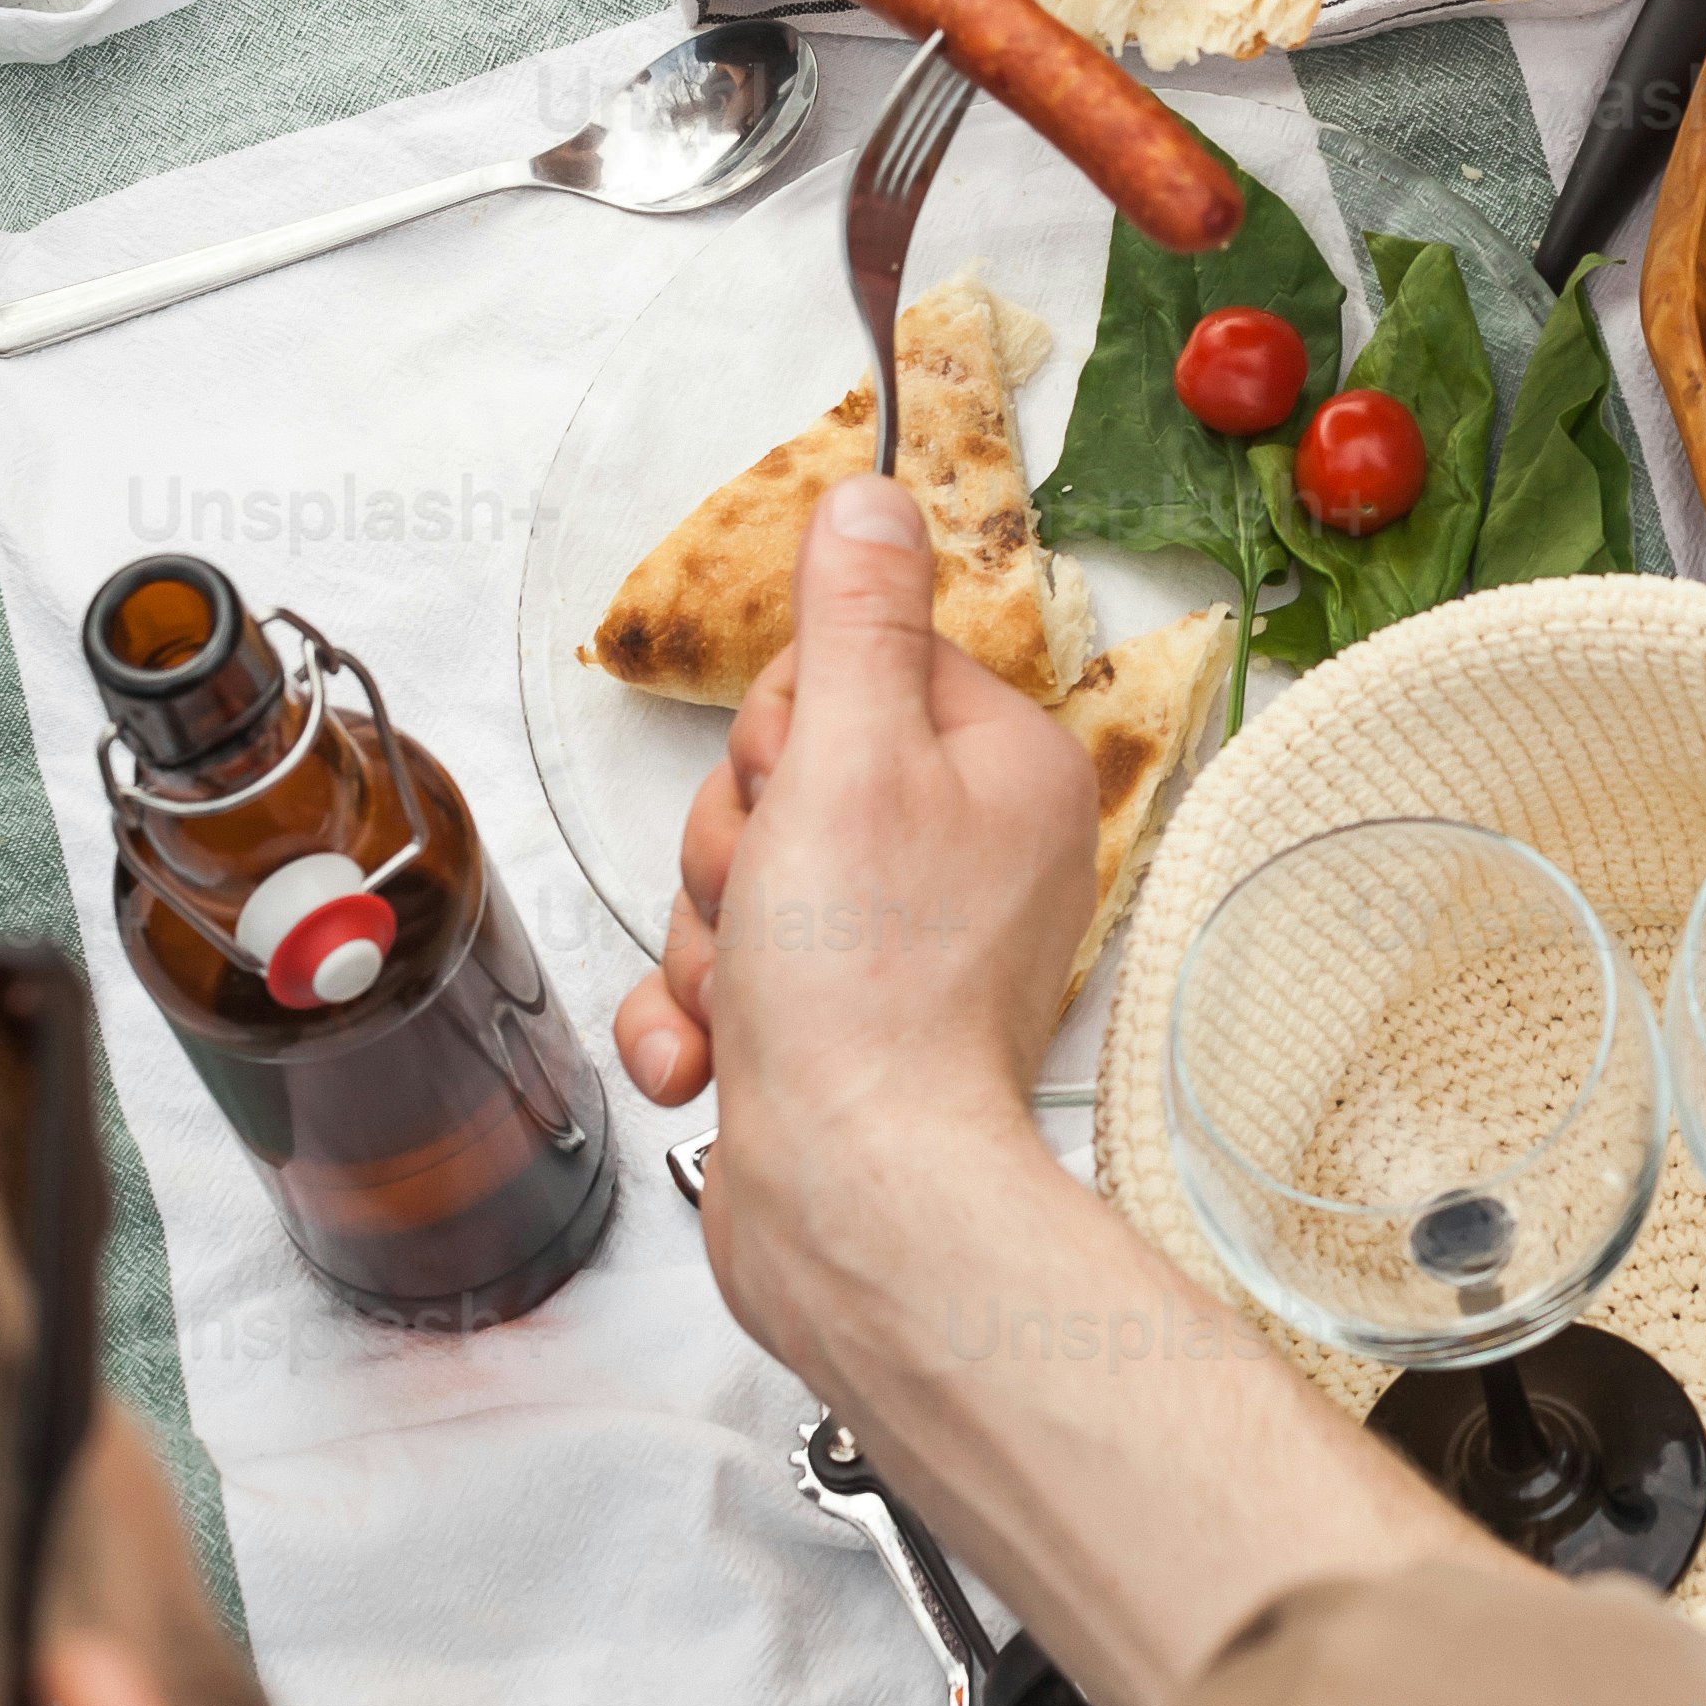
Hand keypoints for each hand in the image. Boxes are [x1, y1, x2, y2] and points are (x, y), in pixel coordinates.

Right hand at [612, 482, 1095, 1388]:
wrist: (856, 1206)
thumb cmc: (865, 991)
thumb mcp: (849, 756)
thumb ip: (854, 620)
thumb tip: (871, 499)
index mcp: (1006, 772)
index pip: (865, 670)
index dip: (795, 728)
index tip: (797, 787)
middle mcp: (972, 854)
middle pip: (794, 772)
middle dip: (739, 839)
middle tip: (769, 899)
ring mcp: (905, 949)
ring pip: (748, 876)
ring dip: (710, 934)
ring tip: (748, 992)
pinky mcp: (839, 1031)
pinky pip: (732, 977)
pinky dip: (699, 1015)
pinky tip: (710, 1058)